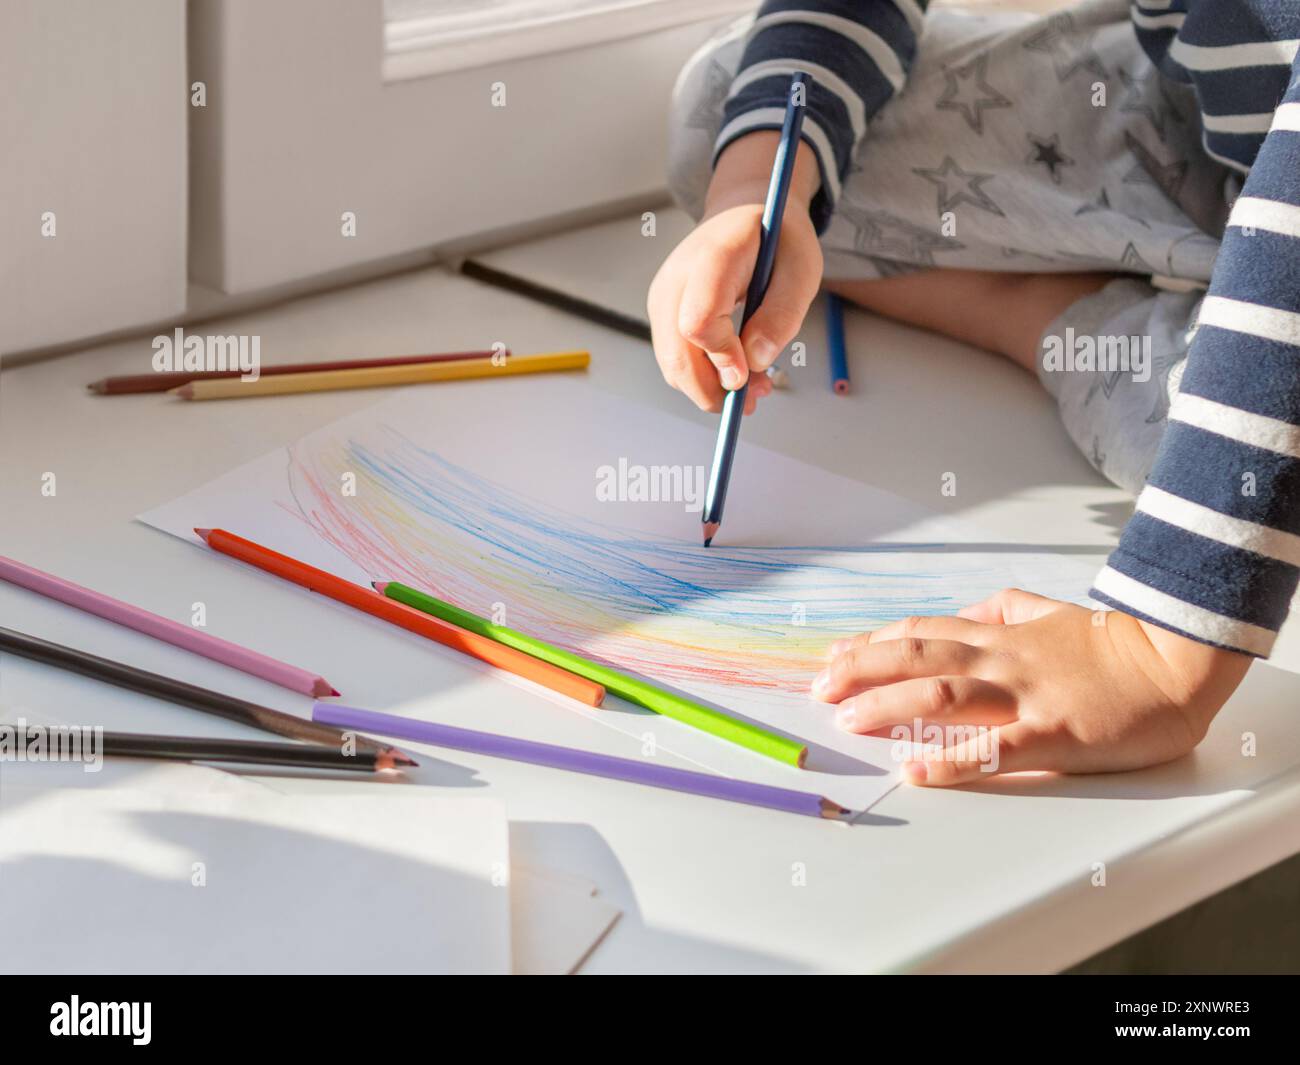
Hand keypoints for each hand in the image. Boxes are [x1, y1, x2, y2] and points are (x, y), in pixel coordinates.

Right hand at [648, 132, 822, 413]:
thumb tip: (756, 363)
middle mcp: (675, 277)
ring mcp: (662, 297)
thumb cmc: (776, 240)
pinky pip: (676, 359)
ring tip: (754, 386)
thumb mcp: (801, 268)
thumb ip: (782, 314)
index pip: (698, 322)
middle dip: (714, 389)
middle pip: (677, 353)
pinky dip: (703, 377)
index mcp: (712, 256)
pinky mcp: (662, 314)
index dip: (723, 357)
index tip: (753, 375)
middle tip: (755, 399)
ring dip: (710, 389)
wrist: (742, 214)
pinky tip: (736, 372)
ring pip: (672, 365)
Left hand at [811, 588, 1251, 785]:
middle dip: (863, 672)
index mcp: (999, 636)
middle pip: (917, 658)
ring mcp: (1025, 695)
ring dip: (889, 708)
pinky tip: (914, 772)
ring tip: (849, 721)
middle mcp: (1002, 660)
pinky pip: (992, 748)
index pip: (921, 632)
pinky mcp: (1053, 733)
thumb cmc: (1112, 645)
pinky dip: (949, 760)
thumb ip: (1004, 608)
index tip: (834, 657)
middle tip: (820, 689)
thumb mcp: (1049, 612)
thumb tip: (968, 610)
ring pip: (942, 695)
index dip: (873, 643)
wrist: (1175, 663)